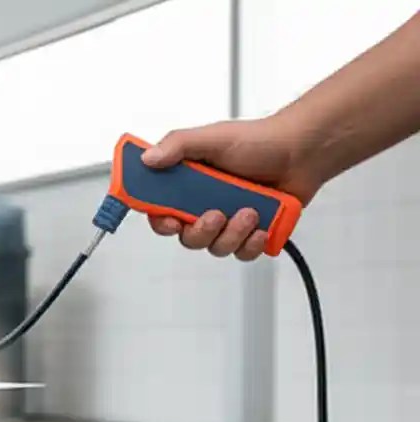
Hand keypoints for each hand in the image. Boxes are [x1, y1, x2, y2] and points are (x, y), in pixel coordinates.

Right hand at [141, 117, 322, 260]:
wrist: (304, 151)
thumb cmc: (261, 141)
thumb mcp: (213, 137)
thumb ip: (178, 145)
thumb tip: (148, 158)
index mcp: (188, 183)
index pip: (159, 209)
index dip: (160, 221)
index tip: (171, 221)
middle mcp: (204, 204)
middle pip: (186, 237)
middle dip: (202, 231)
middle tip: (216, 215)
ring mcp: (228, 221)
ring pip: (215, 247)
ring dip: (232, 235)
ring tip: (251, 212)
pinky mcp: (250, 233)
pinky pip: (242, 253)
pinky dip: (251, 244)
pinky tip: (261, 226)